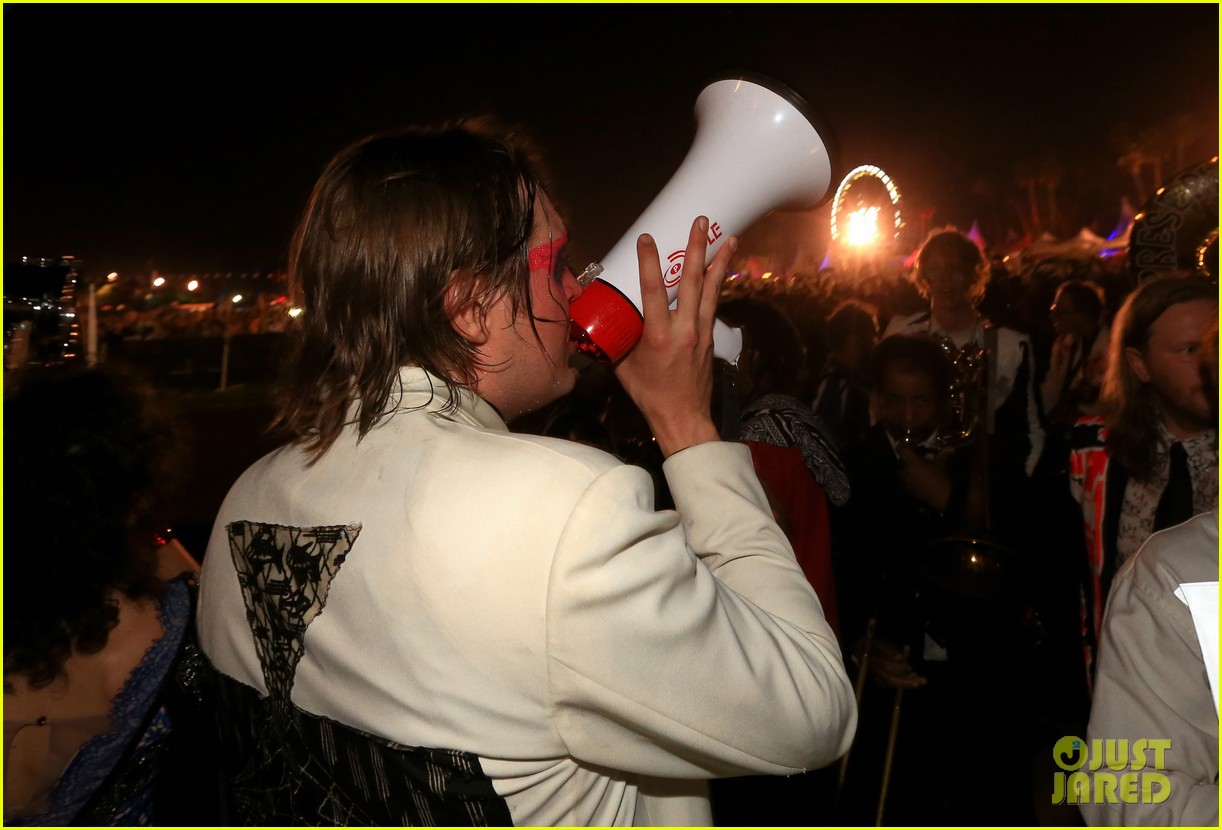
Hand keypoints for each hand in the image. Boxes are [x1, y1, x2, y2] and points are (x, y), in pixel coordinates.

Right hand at [614, 217, 736, 457]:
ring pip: (711, 289)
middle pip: (692, 281)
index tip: (647, 239)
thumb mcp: (623, 366)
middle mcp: (683, 329)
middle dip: (697, 248)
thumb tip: (596, 321)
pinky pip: (714, 303)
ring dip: (719, 261)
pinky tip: (722, 269)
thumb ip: (614, 340)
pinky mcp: (709, 337)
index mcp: (658, 336)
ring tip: (729, 238)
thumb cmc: (649, 394)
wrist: (682, 417)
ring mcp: (700, 332)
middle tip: (702, 222)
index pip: (653, 290)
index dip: (649, 262)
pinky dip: (718, 284)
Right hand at [854, 636, 926, 689]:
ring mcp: (876, 678)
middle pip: (890, 680)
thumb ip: (888, 650)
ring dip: (908, 683)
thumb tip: (899, 658)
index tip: (910, 668)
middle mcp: (873, 672)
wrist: (861, 649)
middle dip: (907, 682)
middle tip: (922, 681)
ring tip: (921, 680)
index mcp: (870, 661)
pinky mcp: (881, 682)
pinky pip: (894, 685)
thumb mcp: (879, 642)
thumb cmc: (873, 644)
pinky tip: (914, 678)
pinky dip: (905, 683)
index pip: (885, 667)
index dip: (898, 668)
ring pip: (893, 684)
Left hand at [895, 443, 951, 510]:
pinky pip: (905, 482)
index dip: (900, 445)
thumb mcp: (941, 464)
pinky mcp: (909, 490)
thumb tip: (950, 448)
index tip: (900, 443)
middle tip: (912, 459)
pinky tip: (916, 480)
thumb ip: (943, 454)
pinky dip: (909, 479)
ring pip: (902, 473)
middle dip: (905, 460)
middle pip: (901, 462)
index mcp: (912, 461)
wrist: (941, 496)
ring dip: (906, 471)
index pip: (901, 449)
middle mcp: (906, 470)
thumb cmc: (940, 477)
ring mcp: (906, 481)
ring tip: (914, 470)